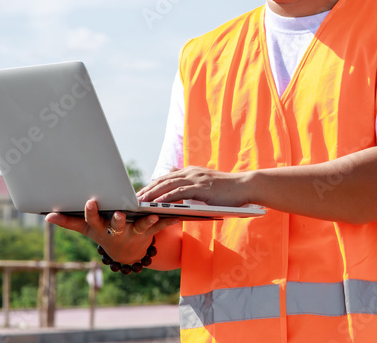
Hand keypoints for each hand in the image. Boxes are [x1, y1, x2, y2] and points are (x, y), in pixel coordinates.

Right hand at [45, 198, 180, 264]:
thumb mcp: (87, 229)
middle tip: (119, 213)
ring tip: (154, 214)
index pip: (93, 219)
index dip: (91, 212)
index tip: (90, 202)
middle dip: (117, 220)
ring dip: (147, 220)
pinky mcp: (150, 232)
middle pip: (116, 225)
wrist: (126, 253)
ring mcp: (134, 233)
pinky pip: (161, 226)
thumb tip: (47, 217)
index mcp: (101, 227)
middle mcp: (117, 231)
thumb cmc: (104, 232)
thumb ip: (68, 221)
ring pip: (141, 227)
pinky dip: (169, 221)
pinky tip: (178, 215)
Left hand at [137, 166, 252, 207]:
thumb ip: (192, 185)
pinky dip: (166, 197)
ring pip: (168, 185)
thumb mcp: (206, 185)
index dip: (150, 186)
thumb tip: (177, 187)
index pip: (165, 178)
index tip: (138, 195)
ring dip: (152, 194)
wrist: (245, 186)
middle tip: (131, 200)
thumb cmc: (227, 190)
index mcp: (191, 172)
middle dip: (146, 190)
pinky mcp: (201, 187)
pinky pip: (180, 192)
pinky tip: (156, 204)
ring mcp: (196, 178)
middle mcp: (191, 172)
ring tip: (139, 203)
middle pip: (162, 180)